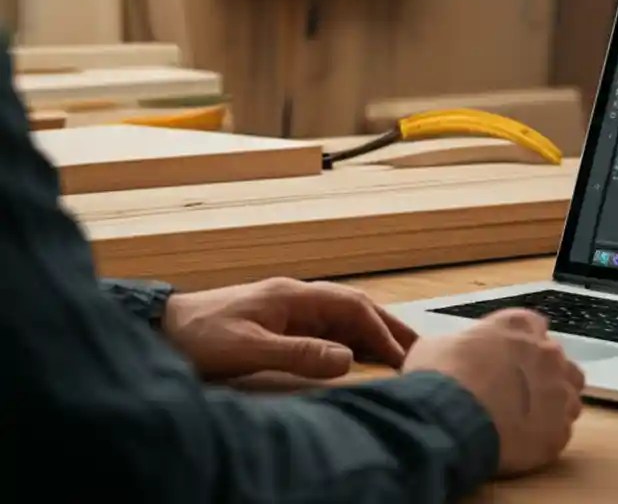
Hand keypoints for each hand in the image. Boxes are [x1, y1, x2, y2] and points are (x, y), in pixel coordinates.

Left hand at [162, 277, 417, 380]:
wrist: (161, 328)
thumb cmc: (200, 336)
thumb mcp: (249, 349)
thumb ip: (299, 353)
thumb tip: (348, 359)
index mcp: (294, 295)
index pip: (352, 306)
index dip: (380, 330)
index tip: (402, 355)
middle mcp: (296, 296)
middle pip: (354, 306)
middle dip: (388, 325)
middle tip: (418, 348)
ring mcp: (288, 308)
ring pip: (342, 316)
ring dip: (371, 332)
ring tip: (398, 352)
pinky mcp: (279, 322)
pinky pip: (326, 327)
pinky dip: (350, 338)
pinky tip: (358, 354)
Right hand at [404, 309, 584, 475]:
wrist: (448, 418)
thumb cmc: (438, 376)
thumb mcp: (437, 345)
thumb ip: (461, 344)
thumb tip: (457, 353)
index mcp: (518, 327)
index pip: (532, 325)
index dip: (519, 342)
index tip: (506, 356)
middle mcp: (546, 354)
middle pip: (556, 360)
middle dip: (540, 372)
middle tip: (514, 390)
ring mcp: (558, 393)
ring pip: (569, 395)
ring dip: (553, 403)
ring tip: (525, 419)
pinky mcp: (558, 431)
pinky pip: (560, 432)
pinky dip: (545, 437)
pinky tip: (522, 444)